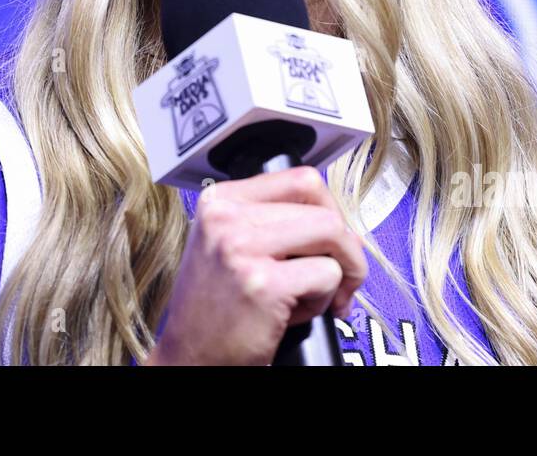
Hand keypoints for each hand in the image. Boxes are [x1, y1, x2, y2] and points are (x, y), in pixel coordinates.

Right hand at [146, 166, 366, 365]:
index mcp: (220, 200)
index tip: (332, 238)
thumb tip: (336, 219)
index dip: (329, 209)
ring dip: (342, 270)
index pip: (300, 179)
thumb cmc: (217, 308)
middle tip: (342, 276)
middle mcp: (226, 217)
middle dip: (346, 245)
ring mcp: (241, 247)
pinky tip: (297, 314)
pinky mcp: (262, 283)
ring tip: (320, 296)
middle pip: (321, 207)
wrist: (190, 358)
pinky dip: (326, 299)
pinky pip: (327, 275)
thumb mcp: (230, 246)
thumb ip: (273, 222)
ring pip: (332, 233)